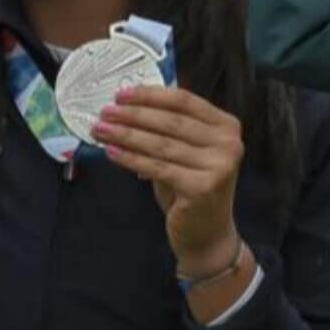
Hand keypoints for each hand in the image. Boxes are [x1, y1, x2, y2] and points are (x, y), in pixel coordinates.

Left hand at [93, 85, 243, 273]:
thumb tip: (125, 107)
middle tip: (105, 112)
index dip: (150, 95)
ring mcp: (218, 167)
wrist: (208, 235)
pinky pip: (157, 168)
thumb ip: (167, 129)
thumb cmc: (192, 189)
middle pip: (171, 121)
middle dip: (133, 114)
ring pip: (161, 144)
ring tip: (101, 130)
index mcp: (227, 126)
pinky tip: (111, 152)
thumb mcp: (186, 152)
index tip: (121, 94)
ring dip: (126, 135)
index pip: (184, 101)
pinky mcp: (202, 188)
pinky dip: (131, 159)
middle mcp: (228, 144)